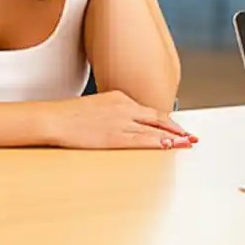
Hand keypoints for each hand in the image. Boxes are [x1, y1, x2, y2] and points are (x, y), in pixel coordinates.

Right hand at [46, 90, 197, 149]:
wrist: (54, 119)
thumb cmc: (68, 115)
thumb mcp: (95, 106)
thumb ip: (111, 112)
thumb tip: (120, 123)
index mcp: (118, 97)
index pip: (148, 110)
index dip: (165, 120)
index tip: (177, 127)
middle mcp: (124, 107)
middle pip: (156, 118)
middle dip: (176, 128)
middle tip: (190, 136)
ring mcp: (121, 121)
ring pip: (153, 130)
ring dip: (173, 137)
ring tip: (187, 143)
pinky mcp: (115, 136)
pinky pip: (143, 140)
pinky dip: (159, 143)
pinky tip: (169, 146)